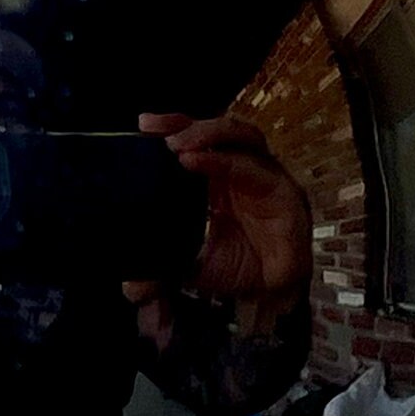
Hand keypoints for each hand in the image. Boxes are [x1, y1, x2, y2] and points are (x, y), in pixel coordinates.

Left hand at [135, 110, 309, 305]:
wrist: (272, 291)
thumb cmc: (237, 265)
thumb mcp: (190, 266)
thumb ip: (161, 271)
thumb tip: (133, 287)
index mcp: (215, 177)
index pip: (195, 138)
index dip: (172, 126)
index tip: (145, 125)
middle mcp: (239, 169)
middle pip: (217, 128)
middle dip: (186, 124)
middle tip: (158, 133)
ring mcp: (262, 175)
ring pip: (240, 136)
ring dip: (207, 133)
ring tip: (177, 146)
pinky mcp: (281, 190)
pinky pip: (254, 168)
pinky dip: (225, 161)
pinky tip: (199, 161)